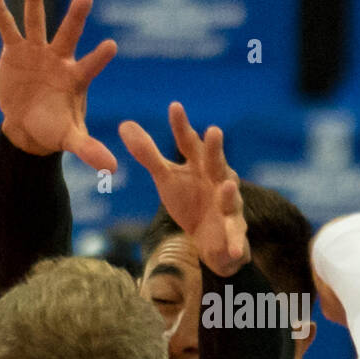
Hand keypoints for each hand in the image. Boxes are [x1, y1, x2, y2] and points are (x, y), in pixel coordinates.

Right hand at [0, 0, 117, 169]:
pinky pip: (6, 27)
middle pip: (68, 34)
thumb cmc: (54, 129)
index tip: (111, 45)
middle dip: (76, 17)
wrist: (28, 126)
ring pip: (36, 20)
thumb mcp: (71, 140)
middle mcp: (58, 59)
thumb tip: (113, 169)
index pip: (90, 66)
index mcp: (76, 78)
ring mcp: (36, 52)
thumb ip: (90, 150)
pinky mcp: (14, 51)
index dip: (99, 57)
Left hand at [119, 102, 248, 275]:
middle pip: (216, 162)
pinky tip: (232, 252)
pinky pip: (235, 238)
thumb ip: (148, 153)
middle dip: (216, 149)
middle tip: (213, 131)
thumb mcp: (166, 177)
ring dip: (229, 193)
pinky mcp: (233, 231)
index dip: (181, 126)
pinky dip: (235, 244)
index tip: (174, 106)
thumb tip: (124, 124)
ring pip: (230, 198)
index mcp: (200, 164)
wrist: (210, 238)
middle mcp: (218, 179)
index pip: (189, 142)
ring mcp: (228, 205)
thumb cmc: (190, 199)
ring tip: (228, 186)